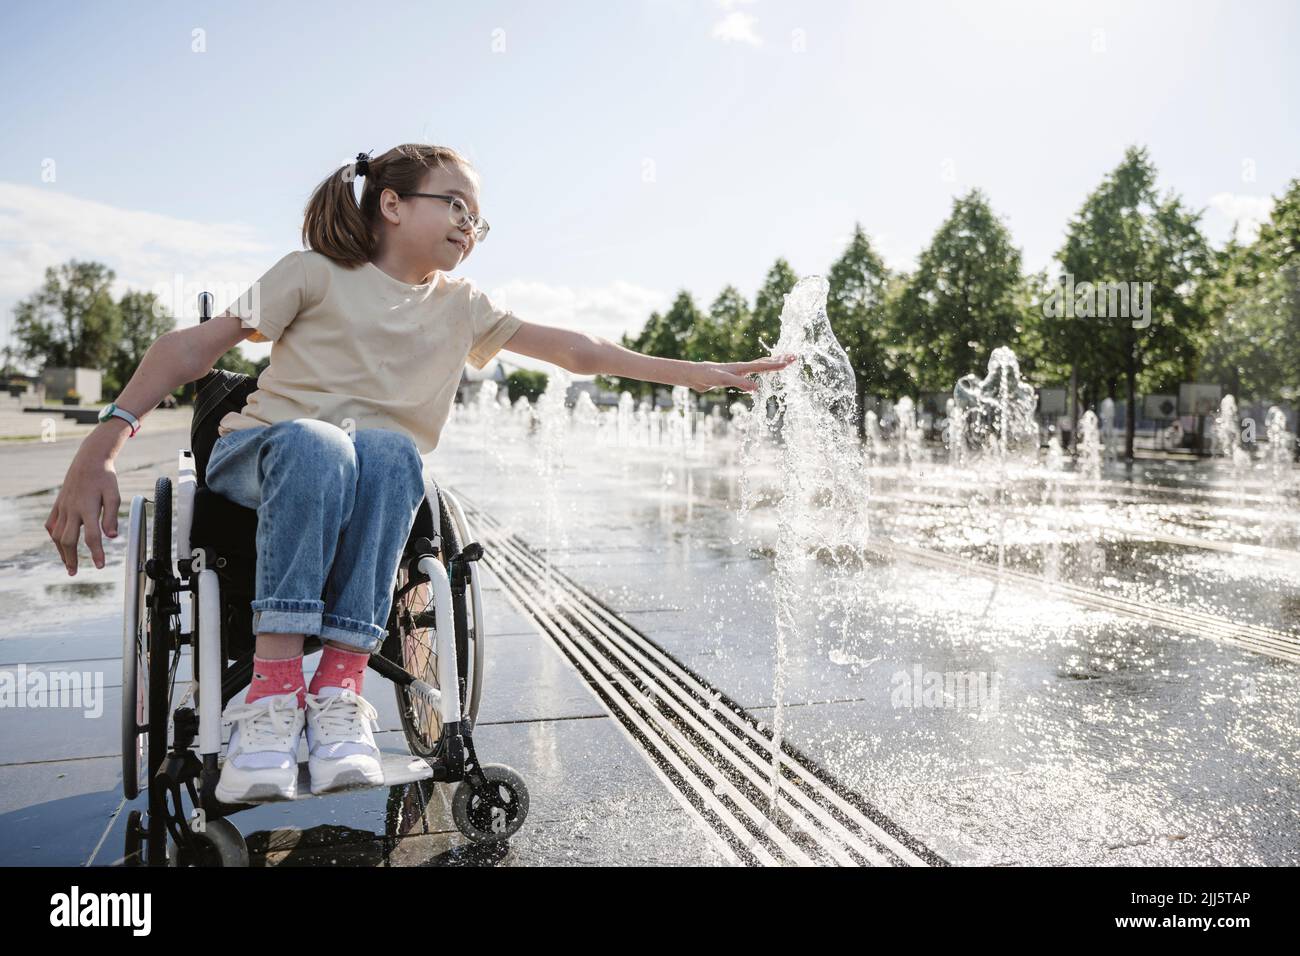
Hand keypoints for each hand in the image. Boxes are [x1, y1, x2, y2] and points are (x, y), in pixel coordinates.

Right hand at [45, 438, 121, 574]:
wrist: (89, 460)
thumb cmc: (105, 478)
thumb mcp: (114, 495)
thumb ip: (112, 516)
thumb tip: (111, 537)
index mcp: (87, 508)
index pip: (91, 536)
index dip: (96, 553)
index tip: (100, 566)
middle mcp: (72, 509)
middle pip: (68, 539)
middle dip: (71, 558)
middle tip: (74, 573)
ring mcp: (62, 507)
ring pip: (56, 534)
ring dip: (61, 551)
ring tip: (67, 564)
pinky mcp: (58, 504)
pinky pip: (51, 524)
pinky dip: (53, 536)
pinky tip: (59, 544)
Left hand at [685, 354, 797, 393]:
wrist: (694, 374)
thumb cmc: (707, 375)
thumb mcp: (723, 380)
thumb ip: (739, 383)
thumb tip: (756, 389)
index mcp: (741, 367)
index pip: (763, 366)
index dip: (777, 365)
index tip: (790, 361)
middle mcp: (742, 367)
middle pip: (765, 362)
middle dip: (779, 360)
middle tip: (794, 356)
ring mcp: (739, 371)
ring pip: (759, 366)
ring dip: (772, 363)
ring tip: (784, 361)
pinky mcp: (734, 376)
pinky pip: (752, 372)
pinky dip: (761, 370)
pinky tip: (762, 373)